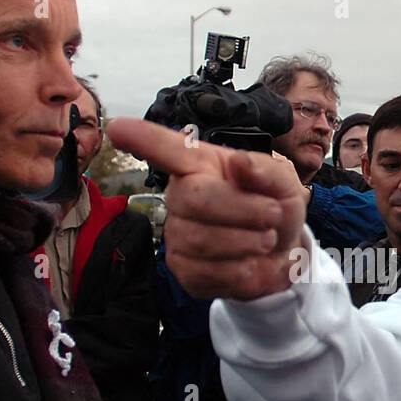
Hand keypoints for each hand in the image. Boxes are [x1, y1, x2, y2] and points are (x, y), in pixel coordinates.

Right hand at [108, 118, 305, 299]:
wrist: (283, 255)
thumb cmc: (275, 208)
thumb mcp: (284, 182)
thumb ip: (267, 171)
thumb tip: (240, 162)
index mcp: (201, 165)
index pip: (166, 148)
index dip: (141, 138)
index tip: (116, 127)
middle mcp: (181, 195)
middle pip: (194, 198)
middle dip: (243, 210)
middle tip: (271, 215)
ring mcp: (178, 234)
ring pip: (200, 239)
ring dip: (246, 242)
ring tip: (264, 239)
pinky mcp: (183, 270)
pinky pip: (205, 272)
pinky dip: (240, 270)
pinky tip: (251, 262)